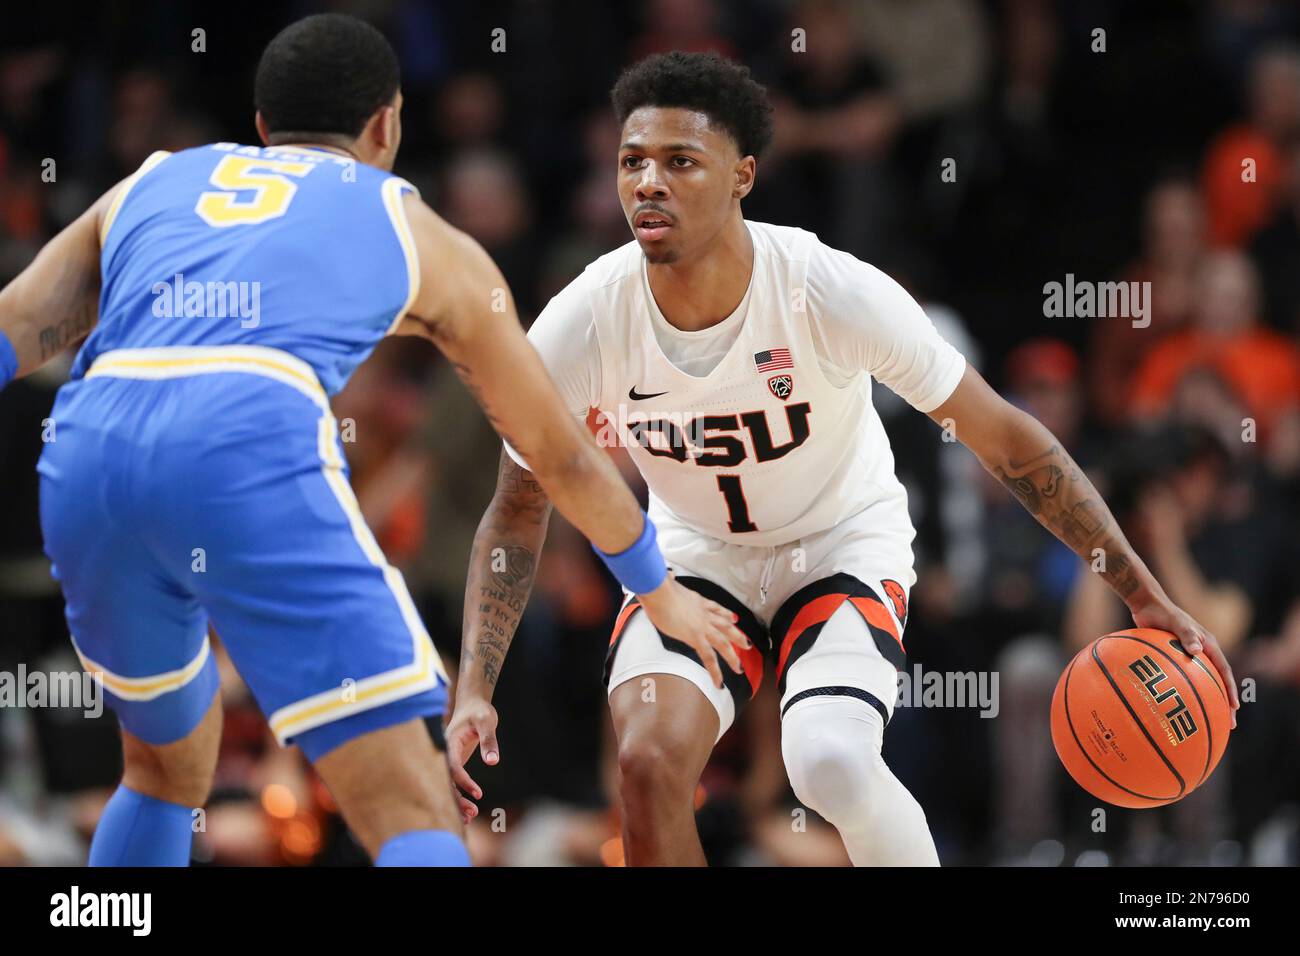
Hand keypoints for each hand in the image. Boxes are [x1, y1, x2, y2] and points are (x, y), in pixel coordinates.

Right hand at [445, 696, 499, 823]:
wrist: (472, 702)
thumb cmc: (479, 710)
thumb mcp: (487, 721)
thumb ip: (489, 741)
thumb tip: (493, 762)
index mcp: (449, 742)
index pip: (453, 766)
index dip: (464, 781)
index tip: (478, 793)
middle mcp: (446, 752)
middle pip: (447, 779)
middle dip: (457, 797)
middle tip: (471, 814)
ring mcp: (449, 757)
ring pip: (449, 783)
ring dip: (458, 799)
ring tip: (470, 816)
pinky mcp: (455, 761)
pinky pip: (454, 780)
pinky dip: (460, 793)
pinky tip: (469, 808)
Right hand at [636, 572, 751, 688]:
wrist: (659, 591)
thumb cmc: (657, 587)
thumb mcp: (667, 584)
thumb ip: (669, 582)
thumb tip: (665, 576)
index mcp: (697, 600)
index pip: (716, 608)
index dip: (727, 614)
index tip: (735, 618)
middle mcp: (704, 613)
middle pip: (726, 626)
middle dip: (737, 636)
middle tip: (747, 645)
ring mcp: (702, 625)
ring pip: (723, 643)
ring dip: (732, 657)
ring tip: (738, 669)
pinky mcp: (695, 637)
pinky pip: (709, 657)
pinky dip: (715, 671)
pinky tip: (719, 682)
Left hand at [1130, 592, 1239, 727]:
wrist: (1146, 604)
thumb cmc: (1163, 612)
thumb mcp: (1177, 622)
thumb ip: (1186, 635)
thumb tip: (1197, 651)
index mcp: (1209, 645)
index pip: (1224, 671)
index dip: (1230, 690)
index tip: (1234, 707)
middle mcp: (1202, 652)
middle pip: (1217, 681)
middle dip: (1224, 702)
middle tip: (1228, 724)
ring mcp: (1189, 655)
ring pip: (1201, 682)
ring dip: (1206, 700)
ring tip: (1207, 720)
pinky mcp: (1175, 657)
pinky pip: (1182, 678)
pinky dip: (1183, 691)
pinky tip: (1176, 705)